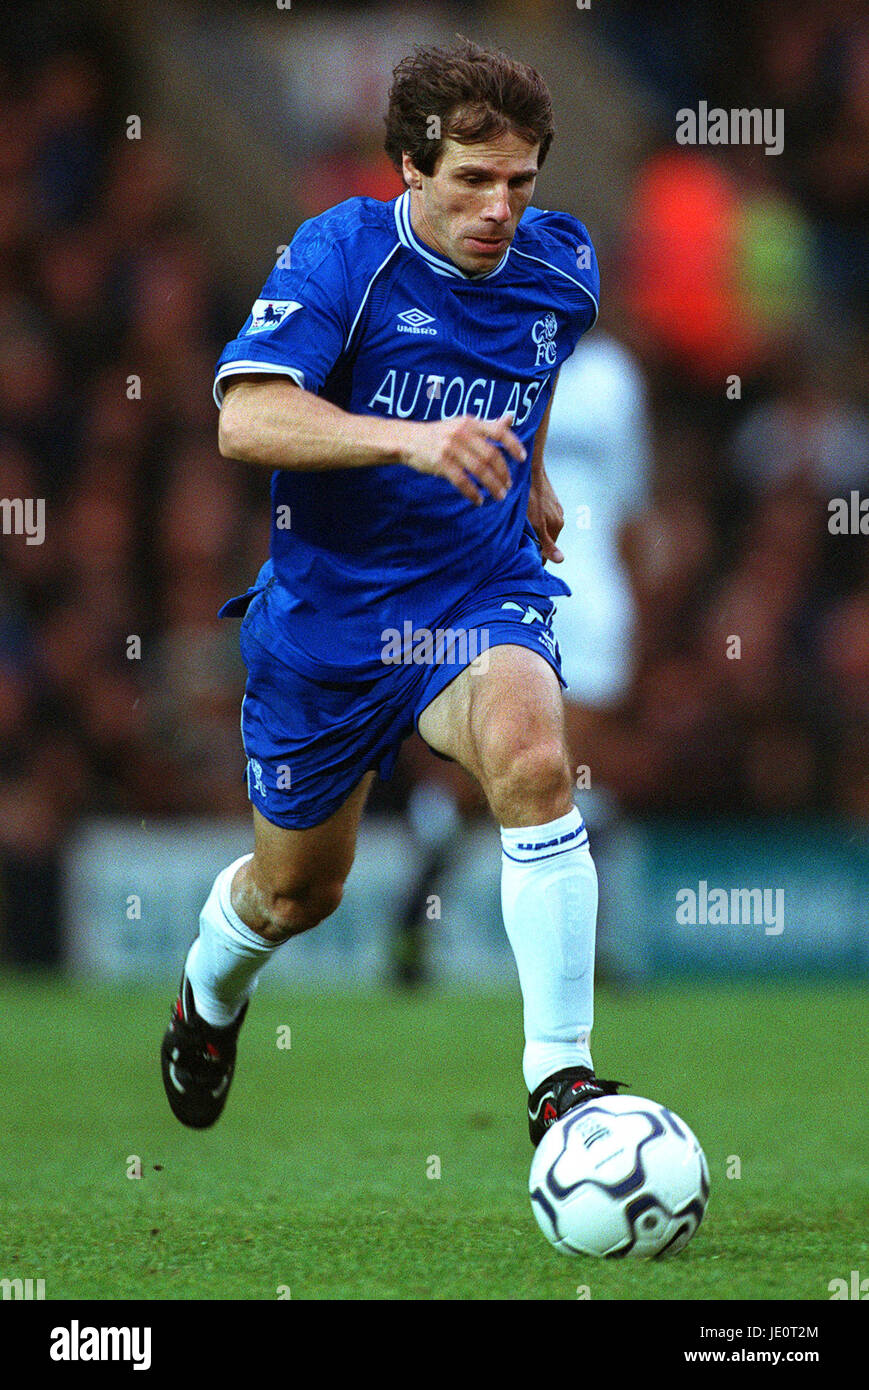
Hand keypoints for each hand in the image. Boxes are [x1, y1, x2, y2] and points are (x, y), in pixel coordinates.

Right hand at [400, 412, 525, 505]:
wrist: (409, 440)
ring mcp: (450, 448)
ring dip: (492, 485)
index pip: (498, 431)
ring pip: (479, 470)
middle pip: (491, 455)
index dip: (513, 444)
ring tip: (499, 495)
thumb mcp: (463, 424)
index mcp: (470, 422)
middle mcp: (462, 433)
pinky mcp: (440, 463)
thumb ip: (488, 424)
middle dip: (503, 473)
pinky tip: (479, 500)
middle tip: (508, 485)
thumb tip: (511, 417)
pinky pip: (462, 481)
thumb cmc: (440, 433)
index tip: (522, 458)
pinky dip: (473, 493)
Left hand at [527, 465, 563, 561]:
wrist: (530, 469)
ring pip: (543, 528)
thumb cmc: (531, 496)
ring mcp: (554, 509)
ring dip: (532, 532)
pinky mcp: (549, 501)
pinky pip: (541, 517)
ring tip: (518, 530)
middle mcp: (559, 518)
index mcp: (557, 526)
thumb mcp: (536, 523)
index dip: (535, 558)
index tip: (522, 560)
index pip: (548, 552)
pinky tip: (523, 516)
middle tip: (516, 545)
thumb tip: (560, 560)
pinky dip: (534, 520)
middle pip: (545, 541)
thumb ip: (547, 543)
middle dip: (533, 545)